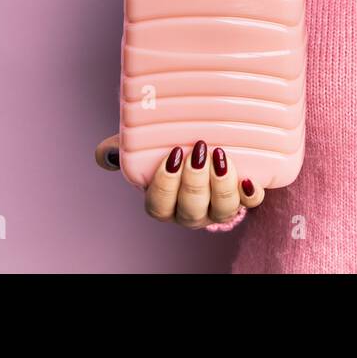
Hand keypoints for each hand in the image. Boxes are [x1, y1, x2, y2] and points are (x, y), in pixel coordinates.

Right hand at [94, 134, 264, 228]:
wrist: (206, 146)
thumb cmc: (169, 149)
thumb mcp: (143, 149)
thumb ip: (122, 150)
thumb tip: (106, 154)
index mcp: (165, 203)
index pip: (159, 206)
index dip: (165, 185)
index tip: (171, 155)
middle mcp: (191, 211)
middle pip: (191, 208)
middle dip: (194, 181)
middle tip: (198, 150)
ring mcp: (218, 207)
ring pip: (222, 209)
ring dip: (221, 184)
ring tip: (220, 156)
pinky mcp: (243, 198)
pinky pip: (250, 204)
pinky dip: (250, 194)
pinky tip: (249, 179)